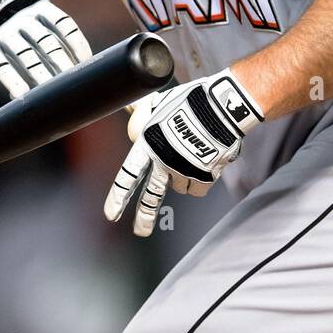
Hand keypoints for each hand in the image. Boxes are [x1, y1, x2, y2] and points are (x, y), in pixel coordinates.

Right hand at [0, 0, 91, 97]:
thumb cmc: (11, 20)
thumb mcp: (30, 13)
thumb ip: (48, 32)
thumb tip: (74, 65)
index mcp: (37, 5)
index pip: (64, 24)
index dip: (77, 44)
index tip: (86, 63)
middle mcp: (21, 15)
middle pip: (48, 43)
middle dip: (63, 65)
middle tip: (73, 84)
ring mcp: (2, 28)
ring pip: (27, 56)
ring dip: (41, 76)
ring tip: (52, 92)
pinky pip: (1, 65)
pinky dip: (13, 81)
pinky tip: (23, 95)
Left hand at [105, 68, 262, 236]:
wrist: (221, 107)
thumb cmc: (190, 101)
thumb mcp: (160, 101)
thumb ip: (142, 109)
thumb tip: (127, 108)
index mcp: (149, 145)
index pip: (128, 177)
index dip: (118, 197)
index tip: (111, 214)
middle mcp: (164, 162)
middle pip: (151, 197)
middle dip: (144, 217)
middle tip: (141, 231)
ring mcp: (185, 171)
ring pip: (180, 186)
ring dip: (182, 177)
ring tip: (191, 153)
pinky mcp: (204, 176)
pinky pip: (198, 188)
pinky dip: (201, 179)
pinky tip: (205, 162)